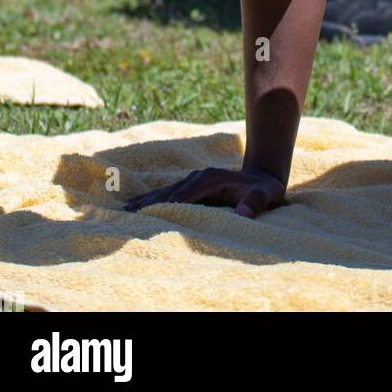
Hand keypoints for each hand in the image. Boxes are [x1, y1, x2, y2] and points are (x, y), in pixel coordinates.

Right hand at [122, 165, 285, 218]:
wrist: (262, 178)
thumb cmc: (264, 190)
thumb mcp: (266, 195)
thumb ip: (256, 202)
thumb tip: (243, 213)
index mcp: (212, 178)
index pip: (189, 192)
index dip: (174, 202)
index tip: (155, 214)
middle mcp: (199, 176)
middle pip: (171, 190)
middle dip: (151, 201)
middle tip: (128, 213)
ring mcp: (193, 180)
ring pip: (165, 191)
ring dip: (146, 200)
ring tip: (124, 210)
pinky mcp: (190, 187)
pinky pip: (167, 194)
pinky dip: (151, 200)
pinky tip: (136, 207)